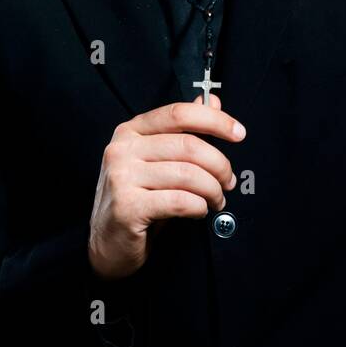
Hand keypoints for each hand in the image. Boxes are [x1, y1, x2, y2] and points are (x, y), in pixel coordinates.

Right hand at [88, 93, 245, 279]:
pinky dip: (198, 207)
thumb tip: (211, 102)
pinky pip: (180, 201)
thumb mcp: (158, 162)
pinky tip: (198, 211)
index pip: (178, 113)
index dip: (215, 120)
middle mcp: (122, 150)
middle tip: (228, 181)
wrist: (107, 244)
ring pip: (188, 175)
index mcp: (130, 131)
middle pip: (188, 146)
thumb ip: (183, 132)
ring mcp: (121, 178)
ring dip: (212, 190)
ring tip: (216, 200)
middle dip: (220, 165)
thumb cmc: (136, 201)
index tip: (238, 133)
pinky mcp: (127, 207)